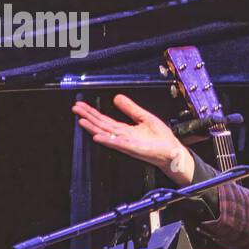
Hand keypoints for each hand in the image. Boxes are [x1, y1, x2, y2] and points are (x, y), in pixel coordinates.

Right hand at [72, 94, 194, 183]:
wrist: (173, 152)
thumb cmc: (161, 138)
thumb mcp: (145, 117)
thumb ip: (131, 108)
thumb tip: (117, 97)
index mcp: (125, 130)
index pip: (105, 120)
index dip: (92, 113)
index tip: (81, 106)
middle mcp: (123, 137)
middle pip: (102, 126)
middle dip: (88, 118)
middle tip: (75, 109)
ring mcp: (127, 143)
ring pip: (107, 134)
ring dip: (93, 129)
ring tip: (81, 121)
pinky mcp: (135, 149)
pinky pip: (118, 144)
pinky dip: (107, 140)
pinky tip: (97, 137)